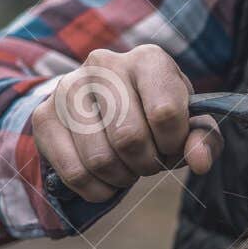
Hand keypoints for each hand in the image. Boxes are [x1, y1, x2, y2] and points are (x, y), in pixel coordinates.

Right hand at [31, 46, 223, 202]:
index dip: (173, 144)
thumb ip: (203, 140)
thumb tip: (200, 162)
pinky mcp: (44, 115)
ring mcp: (68, 87)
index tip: (172, 145)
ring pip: (100, 159)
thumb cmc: (157, 115)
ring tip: (128, 167)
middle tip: (150, 161)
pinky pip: (73, 172)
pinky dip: (97, 189)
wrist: (106, 104)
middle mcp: (104, 64)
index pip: (165, 113)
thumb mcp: (190, 123)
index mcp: (148, 59)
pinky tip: (106, 180)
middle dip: (147, 164)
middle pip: (129, 138)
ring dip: (122, 177)